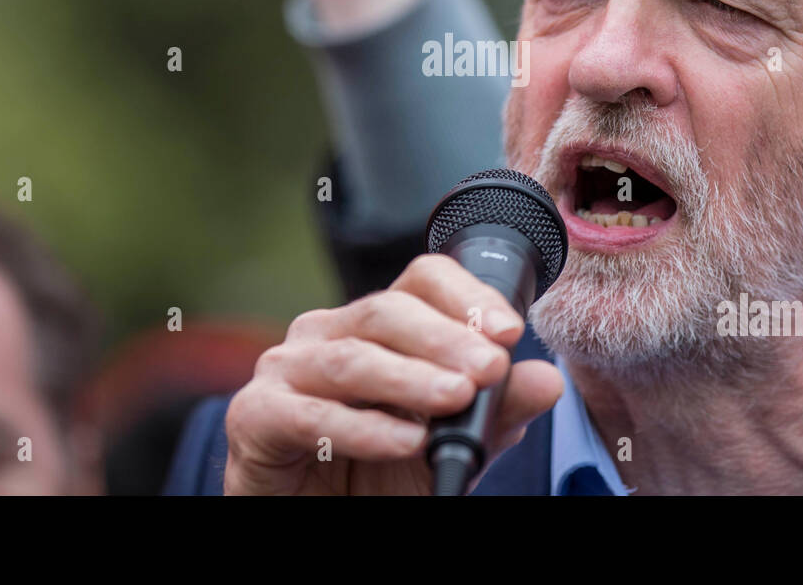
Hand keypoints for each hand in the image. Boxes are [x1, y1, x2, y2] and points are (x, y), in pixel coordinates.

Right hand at [223, 254, 562, 494]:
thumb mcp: (450, 445)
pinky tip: (404, 440)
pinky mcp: (255, 414)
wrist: (317, 521)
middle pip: (387, 312)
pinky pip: (309, 414)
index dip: (467, 296)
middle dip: (445, 339)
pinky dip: (362, 428)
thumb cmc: (376, 473)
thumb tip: (547, 380)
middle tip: (490, 369)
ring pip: (351, 358)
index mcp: (375, 324)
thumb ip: (495, 413)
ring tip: (455, 398)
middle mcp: (326, 332)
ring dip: (409, 378)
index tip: (511, 330)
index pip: (423, 280)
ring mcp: (285, 368)